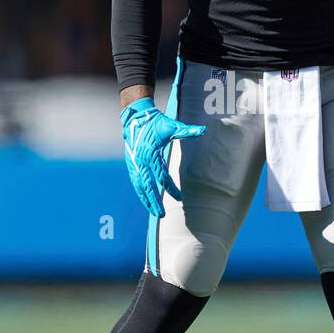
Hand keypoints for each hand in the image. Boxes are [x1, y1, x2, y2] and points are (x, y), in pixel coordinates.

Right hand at [121, 97, 204, 217]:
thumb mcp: (172, 126)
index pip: (162, 176)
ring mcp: (134, 163)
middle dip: (154, 201)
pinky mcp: (131, 164)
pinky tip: (145, 200)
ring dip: (146, 200)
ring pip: (139, 186)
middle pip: (147, 186)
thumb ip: (187, 130)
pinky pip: (135, 181)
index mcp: (151, 154)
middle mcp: (140, 161)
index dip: (171, 188)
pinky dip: (140, 192)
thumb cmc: (156, 122)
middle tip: (161, 215)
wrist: (136, 118)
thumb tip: (203, 130)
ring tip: (154, 212)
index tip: (180, 197)